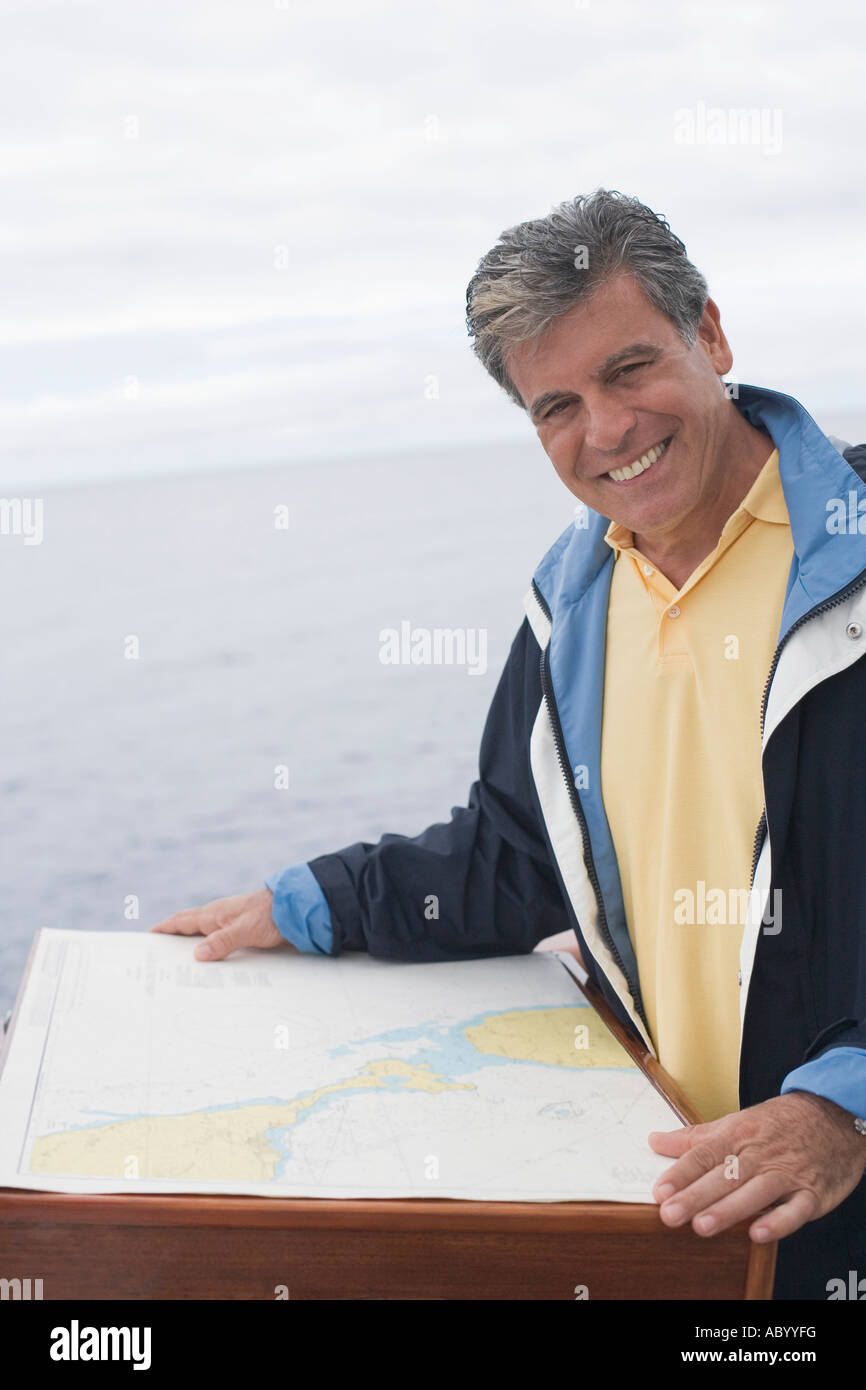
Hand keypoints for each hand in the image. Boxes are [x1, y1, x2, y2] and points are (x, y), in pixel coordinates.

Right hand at [150, 889, 289, 960]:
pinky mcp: (242, 933)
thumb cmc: (272, 914)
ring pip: (204, 939)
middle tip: (157, 959)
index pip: (180, 921)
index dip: (163, 929)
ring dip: (192, 951)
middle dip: (172, 942)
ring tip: (180, 970)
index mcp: (214, 914)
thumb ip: (222, 942)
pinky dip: (210, 954)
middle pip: (188, 930)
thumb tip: (197, 955)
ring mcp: (230, 925)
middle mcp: (219, 918)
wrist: (298, 909)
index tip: (146, 937)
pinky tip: (211, 968)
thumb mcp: (246, 930)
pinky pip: (219, 944)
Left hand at [648, 1091, 865, 1242]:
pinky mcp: (811, 1193)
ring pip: (755, 1193)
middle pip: (724, 1176)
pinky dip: (779, 1221)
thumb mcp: (734, 1123)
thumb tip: (655, 1142)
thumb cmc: (777, 1124)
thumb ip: (694, 1138)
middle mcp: (759, 1155)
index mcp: (737, 1136)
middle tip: (670, 1214)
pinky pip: (795, 1209)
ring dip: (729, 1210)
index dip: (680, 1174)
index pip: (704, 1155)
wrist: (832, 1116)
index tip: (659, 1191)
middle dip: (696, 1196)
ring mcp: (786, 1174)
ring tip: (703, 1225)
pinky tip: (759, 1232)